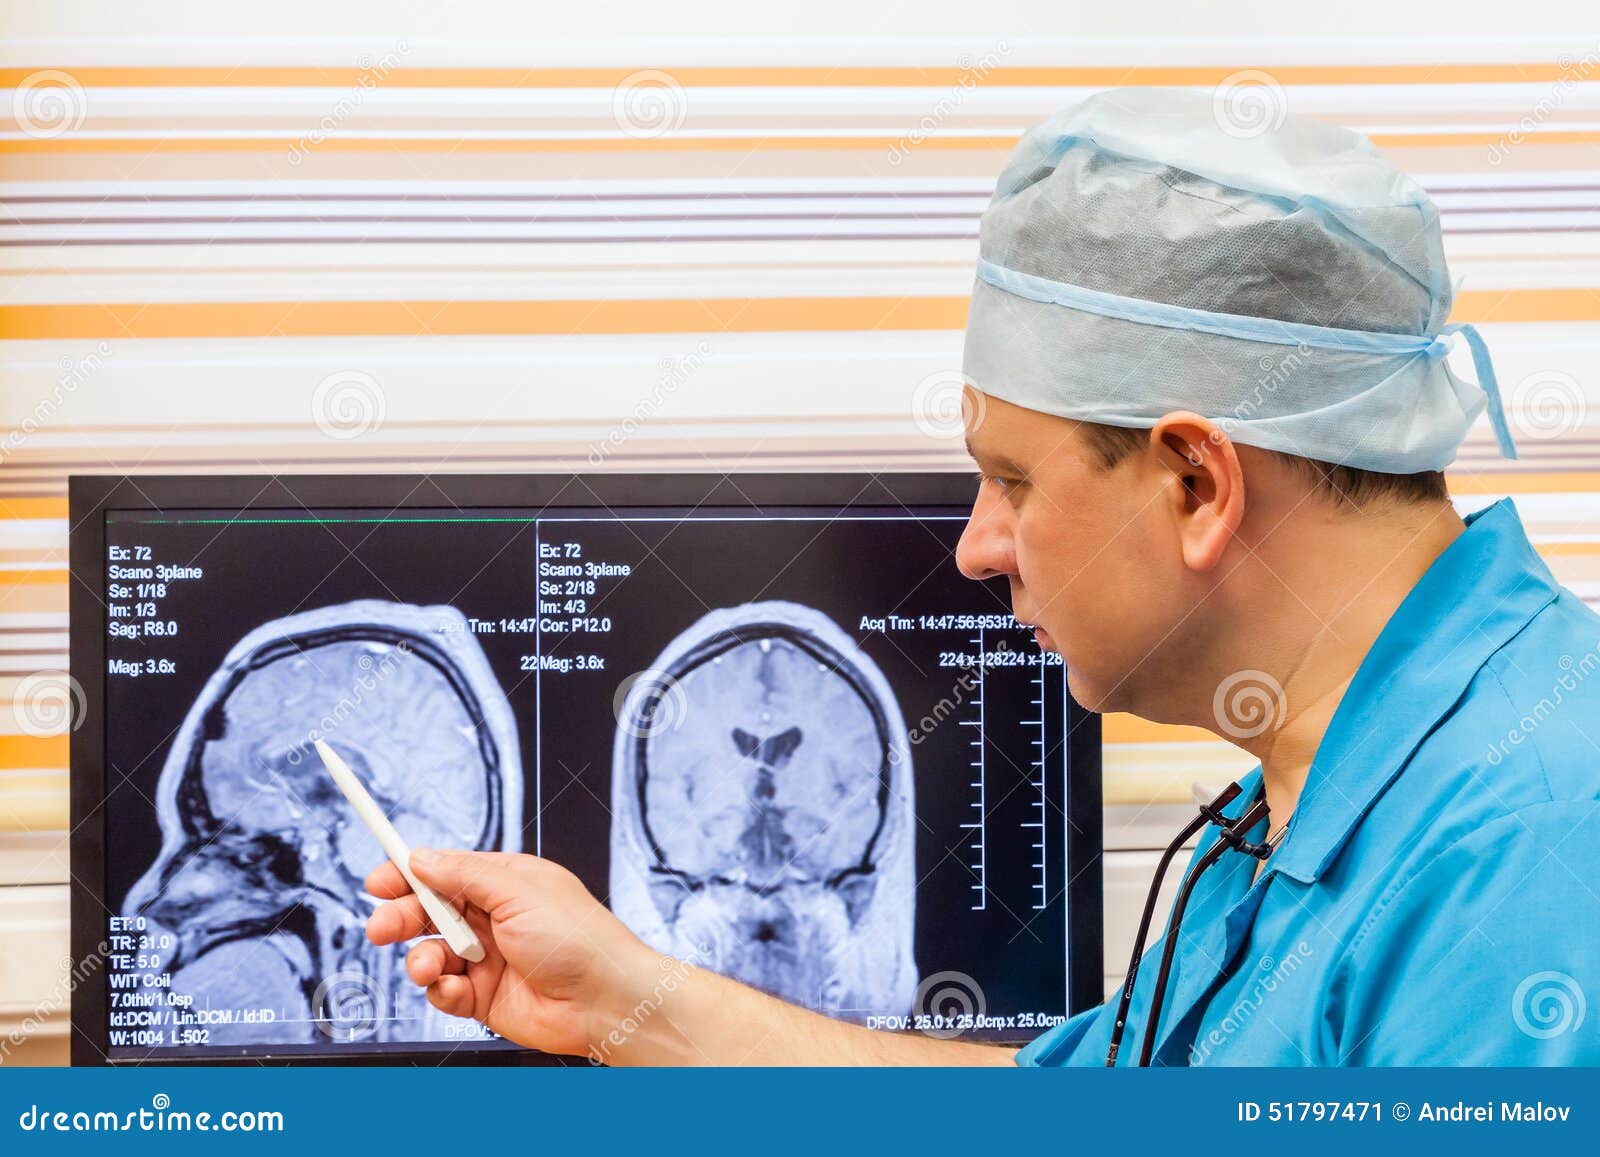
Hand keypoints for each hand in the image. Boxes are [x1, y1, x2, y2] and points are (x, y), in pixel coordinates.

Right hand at [364, 849, 653, 1058]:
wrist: (604, 1001)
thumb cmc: (579, 939)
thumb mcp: (518, 891)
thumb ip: (464, 875)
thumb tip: (422, 858)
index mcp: (505, 882)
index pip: (445, 871)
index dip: (409, 874)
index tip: (377, 880)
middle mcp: (493, 918)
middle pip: (429, 912)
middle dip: (401, 918)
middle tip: (382, 927)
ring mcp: (487, 958)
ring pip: (430, 953)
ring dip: (421, 959)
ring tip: (428, 965)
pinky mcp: (483, 997)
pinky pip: (444, 990)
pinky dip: (441, 990)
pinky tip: (455, 989)